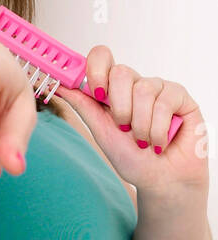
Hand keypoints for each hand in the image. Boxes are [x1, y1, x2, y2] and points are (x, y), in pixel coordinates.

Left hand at [57, 47, 207, 192]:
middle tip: (124, 129)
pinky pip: (164, 101)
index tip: (96, 93)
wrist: (161, 181)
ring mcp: (159, 88)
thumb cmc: (133, 159)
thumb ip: (84, 106)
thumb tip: (60, 85)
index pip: (102, 58)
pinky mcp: (180, 96)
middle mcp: (136, 85)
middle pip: (121, 72)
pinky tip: (160, 142)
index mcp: (114, 90)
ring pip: (143, 89)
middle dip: (119, 108)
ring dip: (140, 125)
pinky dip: (158, 129)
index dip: (95, 70)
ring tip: (144, 141)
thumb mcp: (102, 132)